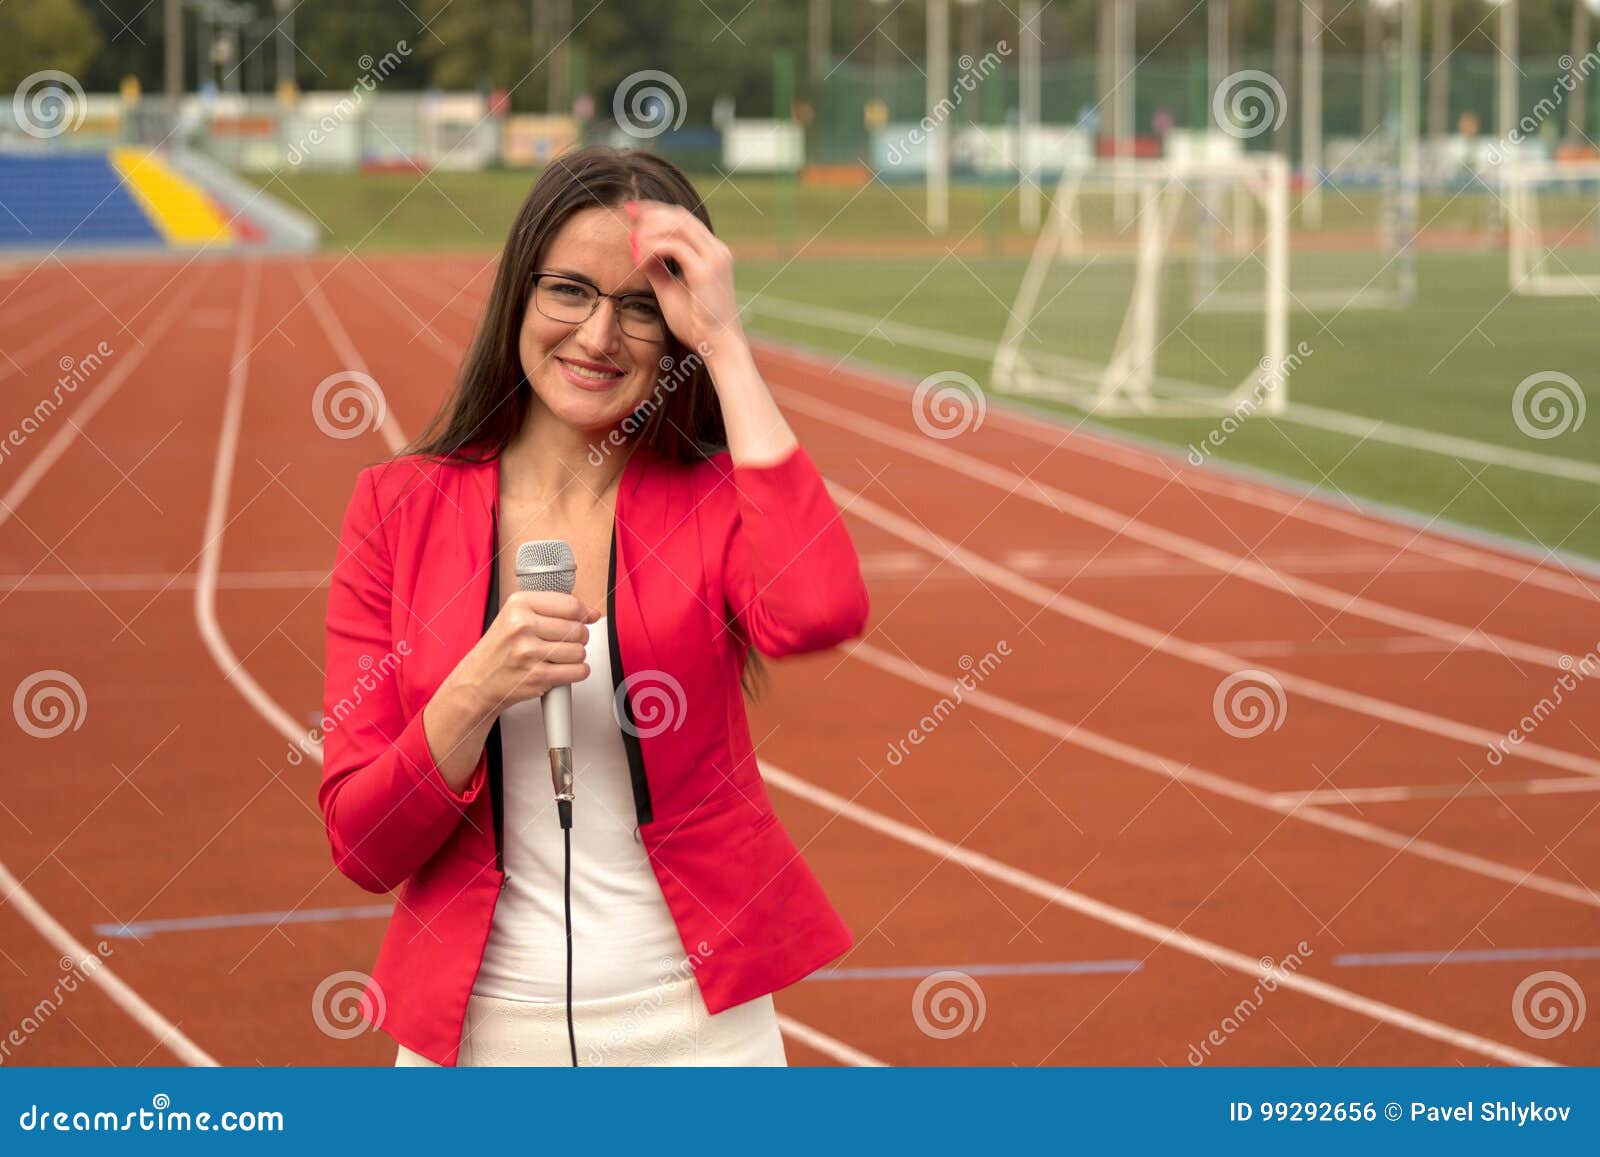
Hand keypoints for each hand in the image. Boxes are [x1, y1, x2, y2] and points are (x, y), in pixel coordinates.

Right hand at [449, 590, 602, 718]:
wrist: (478, 681)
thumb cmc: (499, 649)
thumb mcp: (515, 617)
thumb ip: (551, 610)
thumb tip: (591, 613)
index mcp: (519, 605)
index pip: (569, 604)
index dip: (584, 612)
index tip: (588, 617)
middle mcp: (522, 626)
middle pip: (577, 629)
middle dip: (579, 637)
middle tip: (565, 641)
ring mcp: (529, 652)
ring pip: (579, 651)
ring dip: (576, 656)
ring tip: (560, 656)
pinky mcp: (536, 676)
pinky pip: (576, 671)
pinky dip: (577, 672)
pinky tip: (564, 669)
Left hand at [625, 199, 745, 358]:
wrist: (718, 346)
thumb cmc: (697, 324)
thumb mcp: (670, 290)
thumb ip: (657, 269)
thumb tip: (638, 251)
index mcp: (713, 252)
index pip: (684, 218)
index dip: (657, 210)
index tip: (632, 211)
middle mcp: (717, 250)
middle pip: (679, 215)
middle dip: (651, 212)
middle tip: (628, 213)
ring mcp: (714, 258)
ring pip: (677, 225)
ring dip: (650, 229)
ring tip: (633, 242)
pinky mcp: (705, 271)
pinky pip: (673, 246)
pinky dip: (652, 248)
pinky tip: (639, 260)